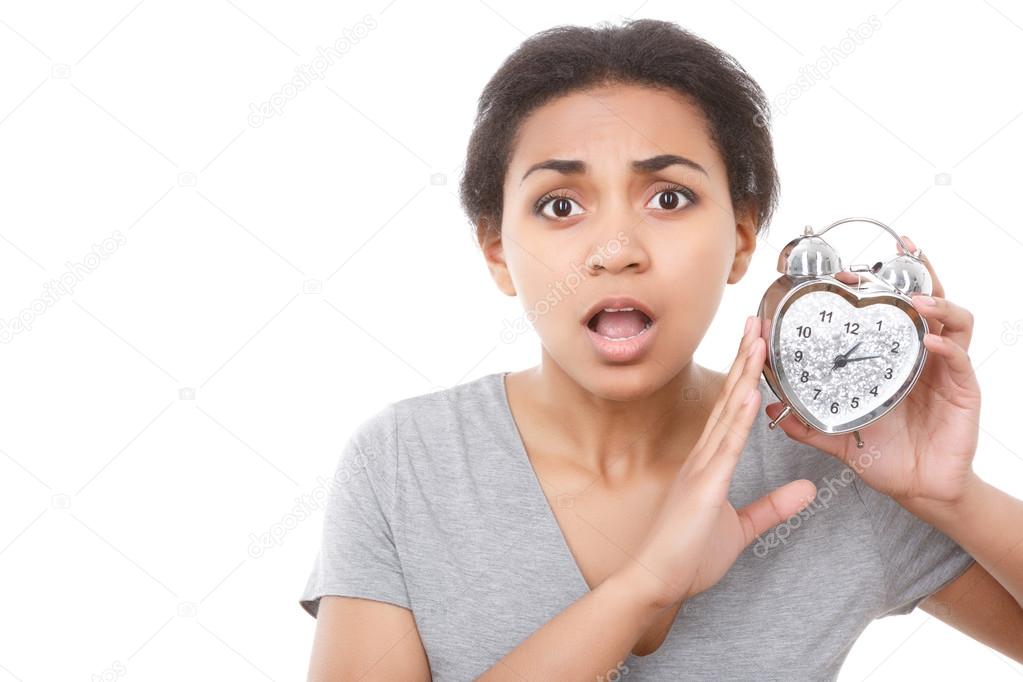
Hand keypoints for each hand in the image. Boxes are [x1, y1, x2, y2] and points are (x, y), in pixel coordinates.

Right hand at [623, 316, 816, 609]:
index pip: (731, 409)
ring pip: (727, 411)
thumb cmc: (688, 557)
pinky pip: (725, 445)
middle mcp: (704, 456)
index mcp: (710, 463)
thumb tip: (808, 489)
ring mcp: (701, 467)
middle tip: (758, 321)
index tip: (758, 344)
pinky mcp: (704, 486)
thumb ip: (773, 506)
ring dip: (744, 374)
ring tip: (757, 339)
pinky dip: (737, 416)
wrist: (658, 582)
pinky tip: (748, 391)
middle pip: (728, 398)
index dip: (746, 375)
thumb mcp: (742, 528)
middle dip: (745, 359)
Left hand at [765, 236, 981, 510]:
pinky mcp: (963, 390)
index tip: (841, 277)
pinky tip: (931, 341)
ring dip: (934, 302)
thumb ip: (807, 424)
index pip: (883, 314)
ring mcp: (943, 370)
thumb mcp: (839, 435)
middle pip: (922, 303)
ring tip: (913, 299)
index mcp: (889, 361)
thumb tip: (771, 410)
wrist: (918, 490)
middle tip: (887, 262)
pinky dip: (947, 345)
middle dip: (907, 278)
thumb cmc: (884, 458)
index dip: (867, 292)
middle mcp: (918, 358)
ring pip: (951, 319)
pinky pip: (959, 358)